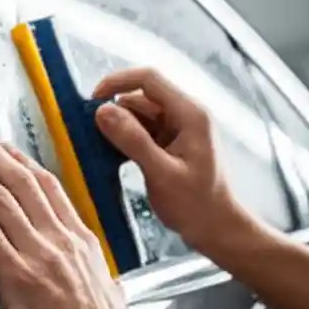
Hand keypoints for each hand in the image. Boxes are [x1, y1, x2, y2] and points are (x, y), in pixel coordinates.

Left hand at [0, 120, 145, 308]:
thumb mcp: (109, 297)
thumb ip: (94, 277)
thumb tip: (91, 275)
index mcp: (84, 245)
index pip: (51, 190)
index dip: (25, 163)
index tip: (8, 147)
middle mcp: (63, 243)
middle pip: (23, 182)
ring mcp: (40, 258)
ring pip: (2, 199)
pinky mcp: (18, 280)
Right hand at [92, 67, 254, 257]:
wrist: (217, 229)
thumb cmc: (196, 205)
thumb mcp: (161, 173)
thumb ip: (133, 141)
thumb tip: (102, 111)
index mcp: (189, 113)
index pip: (149, 79)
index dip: (117, 82)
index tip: (92, 101)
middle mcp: (185, 114)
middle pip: (141, 97)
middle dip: (114, 111)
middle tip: (90, 133)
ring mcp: (178, 129)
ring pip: (139, 115)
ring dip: (118, 127)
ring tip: (100, 149)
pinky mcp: (170, 143)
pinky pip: (142, 131)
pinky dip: (126, 139)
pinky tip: (114, 156)